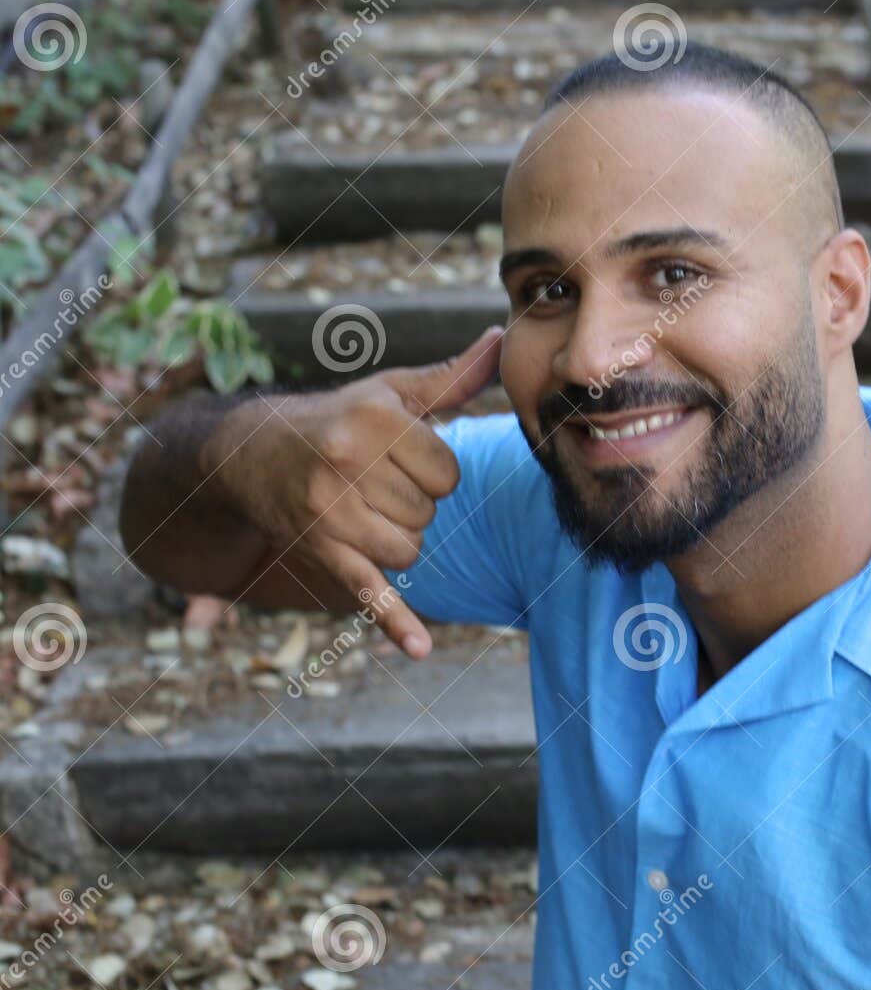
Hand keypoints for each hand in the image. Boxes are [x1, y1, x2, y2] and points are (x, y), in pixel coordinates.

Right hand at [208, 326, 503, 658]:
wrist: (250, 452)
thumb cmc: (339, 418)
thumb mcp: (391, 392)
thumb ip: (453, 376)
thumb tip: (502, 340)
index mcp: (373, 421)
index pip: (447, 472)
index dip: (433, 471)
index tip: (402, 459)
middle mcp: (348, 463)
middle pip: (429, 512)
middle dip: (412, 502)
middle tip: (375, 482)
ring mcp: (331, 511)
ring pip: (410, 549)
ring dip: (398, 537)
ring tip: (364, 508)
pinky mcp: (321, 550)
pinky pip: (367, 592)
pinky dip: (395, 623)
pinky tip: (419, 649)